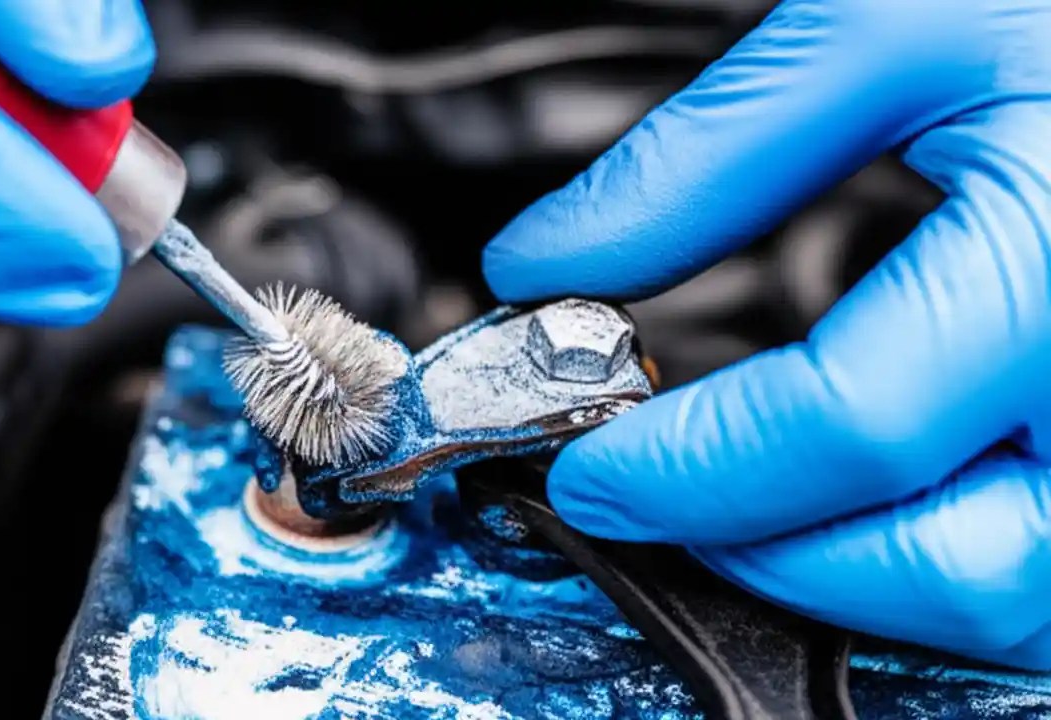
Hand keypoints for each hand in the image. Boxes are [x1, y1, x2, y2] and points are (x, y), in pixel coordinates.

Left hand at [483, 0, 1050, 669]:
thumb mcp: (882, 28)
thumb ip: (702, 159)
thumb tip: (548, 265)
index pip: (851, 428)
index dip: (688, 468)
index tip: (586, 469)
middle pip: (951, 567)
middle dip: (767, 558)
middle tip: (656, 496)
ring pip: (1008, 596)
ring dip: (846, 577)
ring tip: (739, 499)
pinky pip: (1041, 565)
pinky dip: (926, 557)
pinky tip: (846, 494)